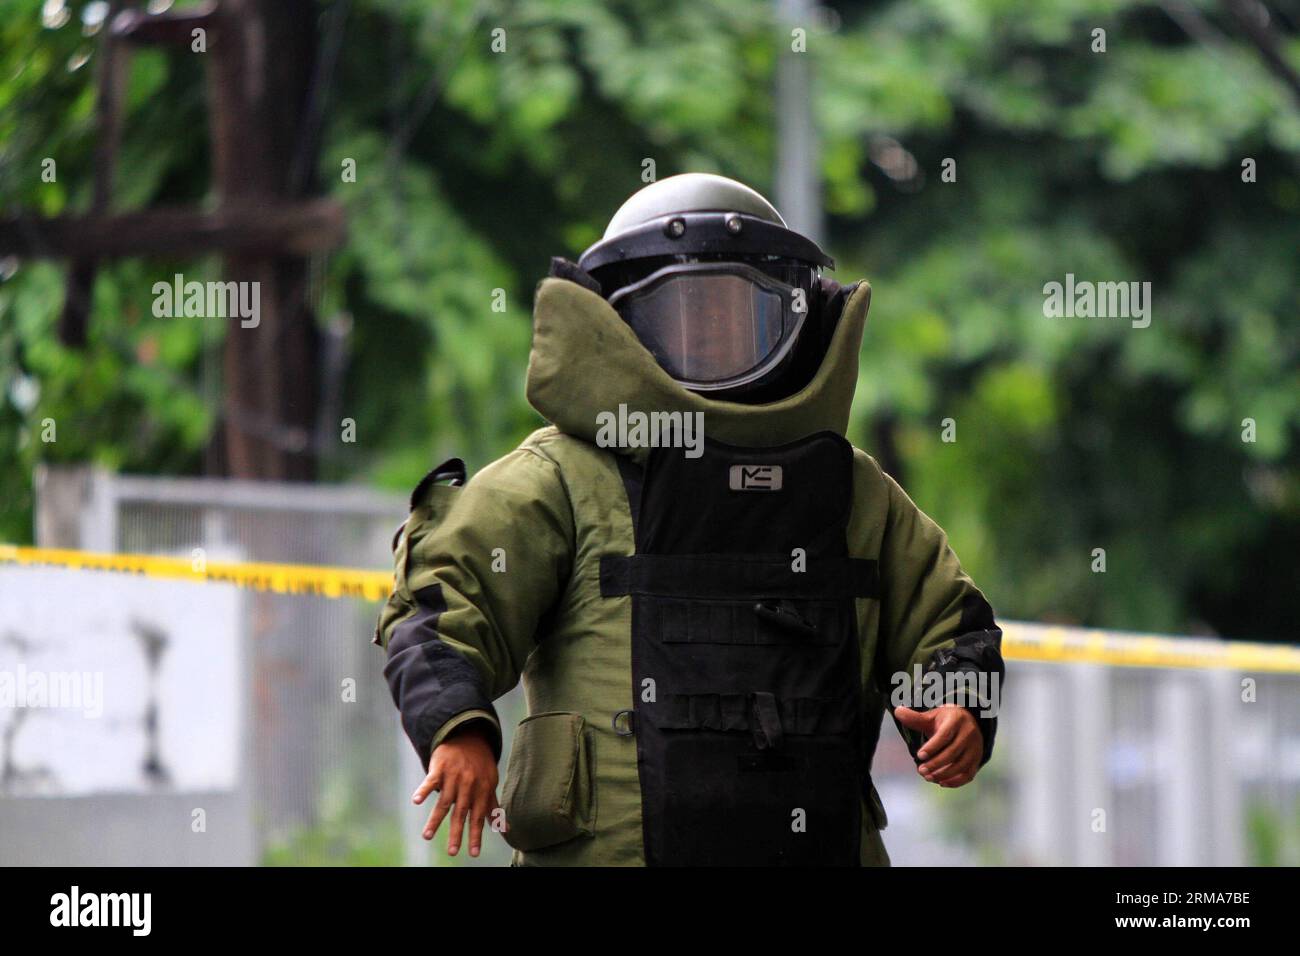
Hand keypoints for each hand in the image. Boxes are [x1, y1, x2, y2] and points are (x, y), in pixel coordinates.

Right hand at [411, 723, 499, 856]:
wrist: (467, 735)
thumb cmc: (479, 765)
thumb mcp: (490, 783)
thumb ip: (493, 807)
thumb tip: (504, 828)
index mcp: (481, 790)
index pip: (478, 817)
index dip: (476, 835)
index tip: (473, 853)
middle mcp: (468, 785)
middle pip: (461, 812)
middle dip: (457, 833)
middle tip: (453, 852)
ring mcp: (453, 776)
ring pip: (443, 801)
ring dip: (435, 820)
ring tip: (427, 837)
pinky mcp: (440, 768)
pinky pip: (430, 780)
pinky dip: (423, 790)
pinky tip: (416, 801)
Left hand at [894, 705, 982, 787]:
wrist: (967, 722)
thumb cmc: (944, 721)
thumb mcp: (931, 717)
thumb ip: (915, 718)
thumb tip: (897, 712)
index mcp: (956, 721)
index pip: (945, 736)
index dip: (932, 747)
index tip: (919, 756)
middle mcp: (969, 734)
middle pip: (952, 752)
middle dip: (935, 764)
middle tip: (921, 771)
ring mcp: (975, 748)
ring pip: (961, 765)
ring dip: (944, 774)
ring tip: (928, 777)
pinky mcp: (977, 760)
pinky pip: (968, 774)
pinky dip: (956, 782)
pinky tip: (941, 783)